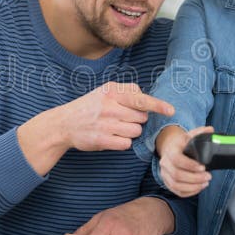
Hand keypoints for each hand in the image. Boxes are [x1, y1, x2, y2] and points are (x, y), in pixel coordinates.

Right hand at [17, 82, 173, 175]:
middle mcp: (109, 106)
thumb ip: (126, 91)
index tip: (170, 110)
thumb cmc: (88, 106)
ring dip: (130, 132)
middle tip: (121, 118)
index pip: (141, 99)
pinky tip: (111, 137)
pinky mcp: (102, 140)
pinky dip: (122, 142)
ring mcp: (106, 124)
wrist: (64, 123)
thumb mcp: (104, 91)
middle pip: (141, 117)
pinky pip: (126, 144)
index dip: (158, 105)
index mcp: (112, 92)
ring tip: (115, 127)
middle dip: (136, 119)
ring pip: (136, 131)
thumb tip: (146, 97)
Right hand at [156, 125, 213, 196]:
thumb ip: (200, 132)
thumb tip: (210, 130)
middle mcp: (165, 163)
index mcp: (170, 150)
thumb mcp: (189, 135)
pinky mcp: (167, 182)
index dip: (190, 165)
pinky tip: (199, 188)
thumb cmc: (182, 143)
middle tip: (208, 176)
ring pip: (176, 185)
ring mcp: (165, 174)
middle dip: (195, 178)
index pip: (177, 159)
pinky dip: (189, 192)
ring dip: (193, 186)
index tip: (203, 167)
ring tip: (205, 183)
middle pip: (177, 175)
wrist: (170, 148)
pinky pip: (177, 191)